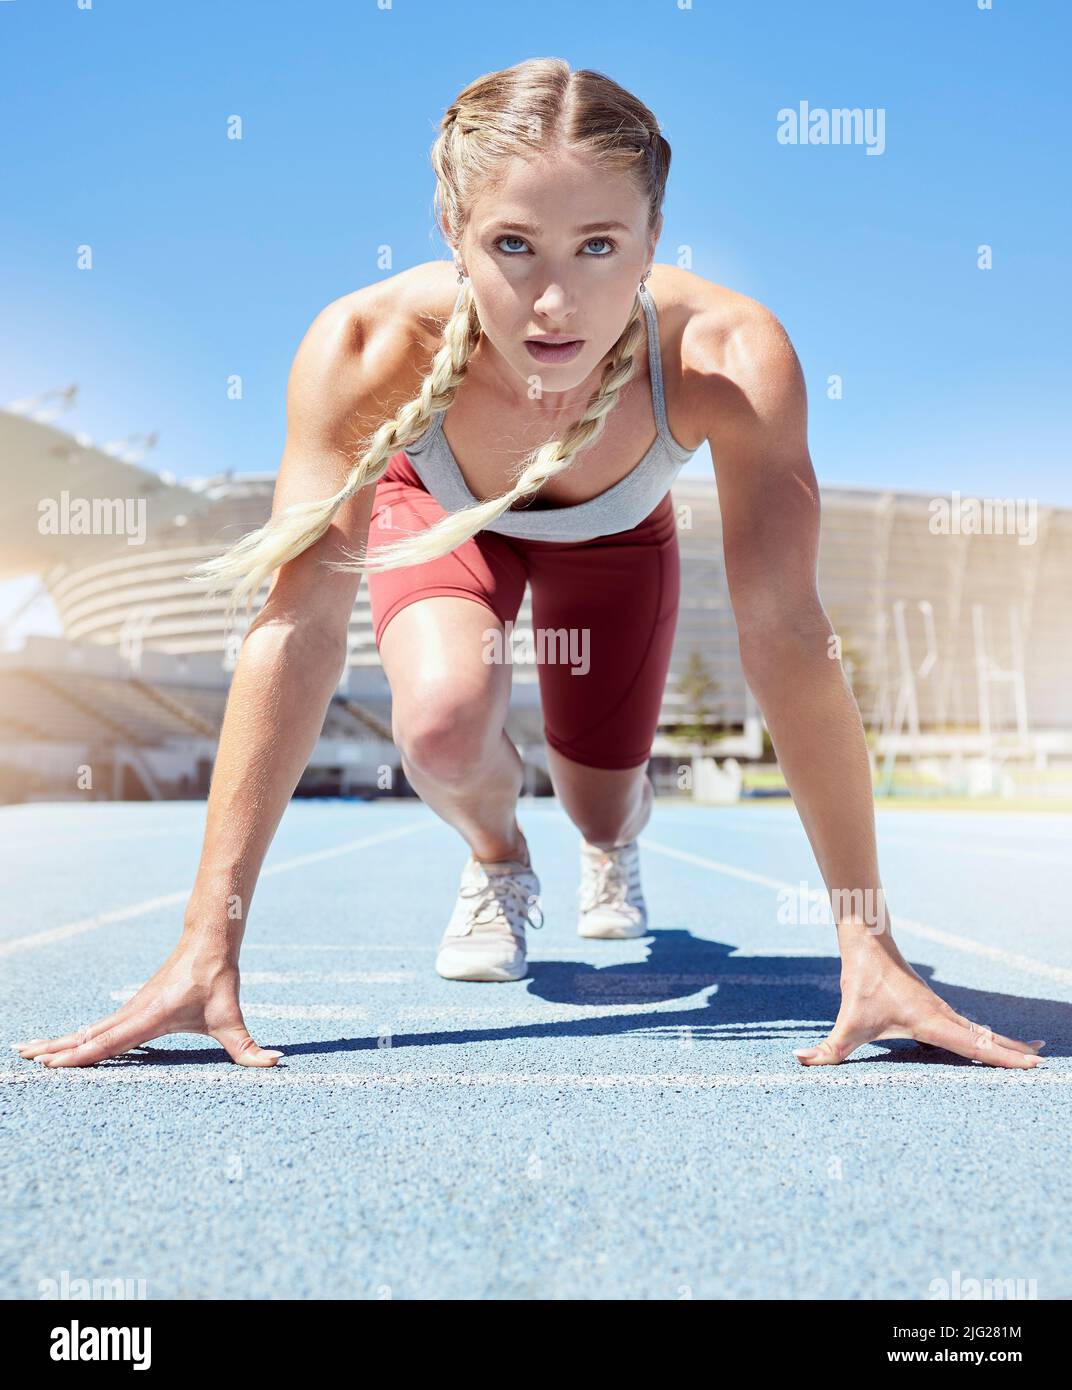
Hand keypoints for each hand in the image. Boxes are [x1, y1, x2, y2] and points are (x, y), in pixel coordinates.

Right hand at [12, 938, 282, 1068]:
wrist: (209, 940)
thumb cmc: (218, 979)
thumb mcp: (233, 1016)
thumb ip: (250, 1047)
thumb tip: (276, 1063)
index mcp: (149, 1017)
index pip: (110, 1042)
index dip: (82, 1055)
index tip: (53, 1065)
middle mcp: (133, 1012)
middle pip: (88, 1035)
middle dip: (57, 1049)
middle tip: (25, 1059)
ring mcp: (131, 1008)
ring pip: (89, 1029)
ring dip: (60, 1041)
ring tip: (29, 1052)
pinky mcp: (135, 1006)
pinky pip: (99, 1025)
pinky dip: (77, 1035)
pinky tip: (64, 1043)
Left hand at [794, 944, 1044, 1068]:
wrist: (867, 942)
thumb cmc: (861, 981)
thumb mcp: (847, 1021)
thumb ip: (828, 1048)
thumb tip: (800, 1061)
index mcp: (931, 1022)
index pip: (973, 1045)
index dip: (1001, 1057)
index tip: (1031, 1065)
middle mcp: (942, 1016)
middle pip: (984, 1038)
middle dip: (1013, 1051)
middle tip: (1043, 1063)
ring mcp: (940, 1010)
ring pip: (978, 1030)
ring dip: (1004, 1041)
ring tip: (1031, 1053)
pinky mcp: (933, 1006)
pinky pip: (967, 1025)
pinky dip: (986, 1034)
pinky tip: (992, 1039)